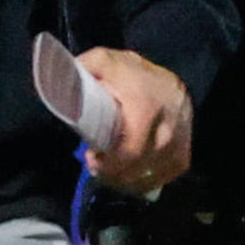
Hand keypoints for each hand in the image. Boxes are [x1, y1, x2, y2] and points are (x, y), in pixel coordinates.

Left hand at [77, 46, 193, 195]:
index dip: (108, 163)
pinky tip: (127, 177)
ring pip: (148, 178)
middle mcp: (167, 130)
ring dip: (124, 180)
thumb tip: (60, 80)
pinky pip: (161, 179)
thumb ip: (84, 66)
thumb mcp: (107, 61)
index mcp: (147, 108)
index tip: (91, 158)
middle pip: (137, 168)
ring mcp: (179, 145)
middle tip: (95, 165)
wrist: (176, 81)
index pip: (130, 150)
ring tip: (109, 171)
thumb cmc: (135, 75)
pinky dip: (142, 182)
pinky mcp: (184, 156)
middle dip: (111, 172)